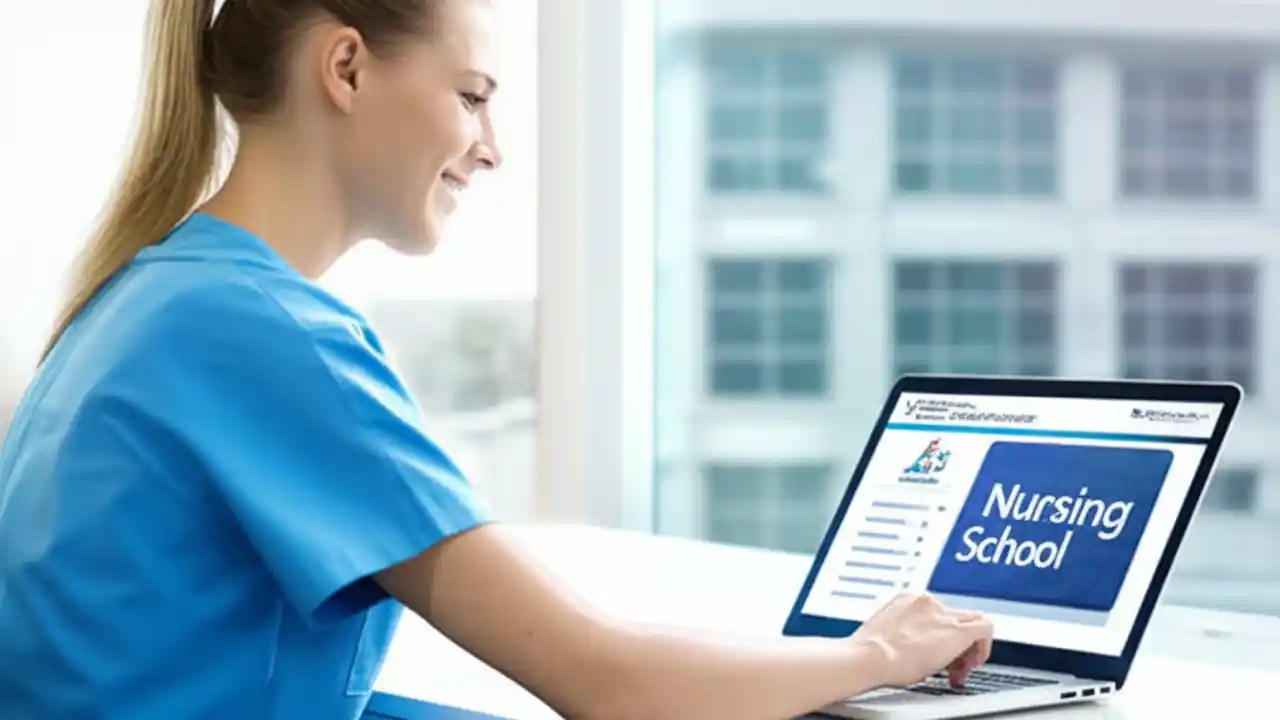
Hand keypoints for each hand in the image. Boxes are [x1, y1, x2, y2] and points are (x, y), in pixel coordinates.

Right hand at [851, 593, 993, 688]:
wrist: (872, 656)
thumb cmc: (871, 653)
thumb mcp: (888, 637)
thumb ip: (905, 636)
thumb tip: (913, 652)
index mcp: (906, 600)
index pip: (937, 614)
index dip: (940, 637)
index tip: (935, 654)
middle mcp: (926, 602)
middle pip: (956, 617)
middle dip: (956, 643)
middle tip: (950, 664)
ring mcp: (943, 613)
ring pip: (972, 621)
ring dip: (969, 645)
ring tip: (959, 667)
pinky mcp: (957, 629)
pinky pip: (985, 628)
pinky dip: (983, 646)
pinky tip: (973, 663)